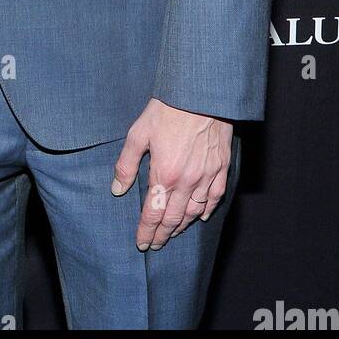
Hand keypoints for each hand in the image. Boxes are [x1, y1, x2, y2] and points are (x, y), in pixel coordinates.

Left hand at [111, 97, 233, 250]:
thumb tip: (117, 190)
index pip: (153, 213)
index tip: (141, 243)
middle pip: (174, 218)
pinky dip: (207, 210)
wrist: (200, 94)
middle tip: (155, 244)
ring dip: (182, 225)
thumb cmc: (167, 109)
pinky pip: (215, 197)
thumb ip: (126, 165)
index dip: (146, 231)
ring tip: (172, 233)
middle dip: (162, 234)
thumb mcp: (138, 133)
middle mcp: (187, 181)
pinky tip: (200, 216)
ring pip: (195, 212)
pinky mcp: (221, 167)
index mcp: (164, 174)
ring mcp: (207, 176)